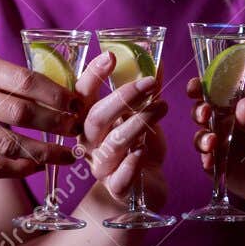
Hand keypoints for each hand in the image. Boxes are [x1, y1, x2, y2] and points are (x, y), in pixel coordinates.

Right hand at [0, 56, 82, 179]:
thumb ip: (6, 78)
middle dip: (57, 124)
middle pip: (22, 113)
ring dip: (44, 153)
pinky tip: (37, 167)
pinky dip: (18, 169)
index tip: (78, 104)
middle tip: (79, 131)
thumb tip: (58, 90)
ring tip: (67, 156)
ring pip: (9, 144)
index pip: (25, 81)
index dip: (57, 95)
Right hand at [77, 54, 168, 209]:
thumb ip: (146, 92)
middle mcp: (90, 143)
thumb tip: (157, 60)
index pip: (82, 95)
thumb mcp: (142, 116)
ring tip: (162, 106)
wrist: (143, 190)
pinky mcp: (118, 188)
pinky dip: (132, 164)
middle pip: (96, 118)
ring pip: (114, 144)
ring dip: (139, 122)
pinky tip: (143, 151)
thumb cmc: (139, 148)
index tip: (110, 56)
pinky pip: (120, 177)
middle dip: (123, 97)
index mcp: (89, 122)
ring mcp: (102, 167)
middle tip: (149, 82)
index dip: (93, 76)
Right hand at [187, 79, 244, 219]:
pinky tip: (210, 160)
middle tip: (205, 113)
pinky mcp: (221, 168)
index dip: (203, 87)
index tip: (196, 86)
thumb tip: (242, 105)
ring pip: (202, 136)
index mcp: (241, 108)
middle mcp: (228, 125)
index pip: (218, 92)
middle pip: (204, 112)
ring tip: (212, 141)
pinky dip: (206, 159)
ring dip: (201, 137)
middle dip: (199, 110)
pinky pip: (207, 162)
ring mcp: (223, 146)